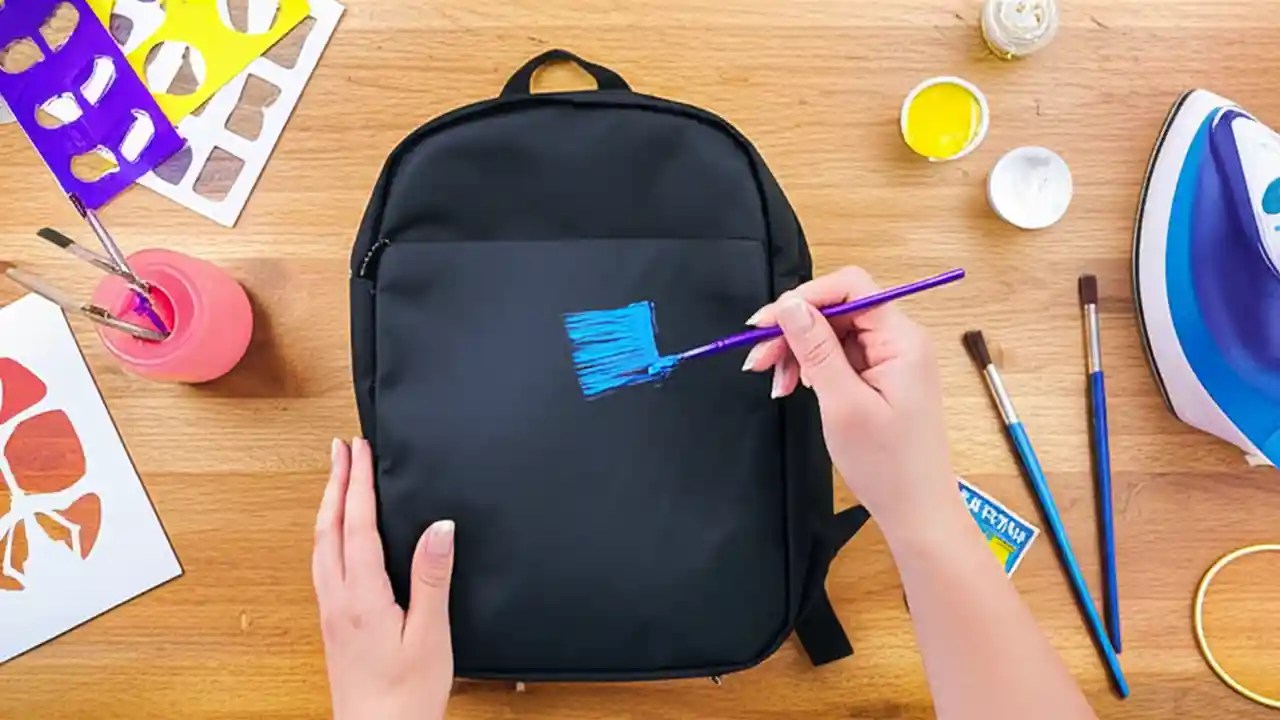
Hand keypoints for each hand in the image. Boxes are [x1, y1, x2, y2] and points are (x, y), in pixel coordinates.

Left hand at [313, 437, 455, 719]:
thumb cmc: (404, 696)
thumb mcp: (430, 635)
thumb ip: (432, 577)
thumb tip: (439, 526)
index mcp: (361, 596)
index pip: (357, 524)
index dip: (358, 482)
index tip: (360, 448)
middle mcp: (338, 600)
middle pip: (329, 528)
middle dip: (335, 483)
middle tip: (341, 448)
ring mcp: (332, 613)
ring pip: (321, 545)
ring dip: (328, 506)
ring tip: (336, 480)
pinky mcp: (334, 625)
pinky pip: (323, 564)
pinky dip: (329, 535)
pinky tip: (337, 537)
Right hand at [743, 267, 957, 535]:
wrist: (917, 511)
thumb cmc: (886, 465)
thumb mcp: (843, 404)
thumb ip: (817, 349)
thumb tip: (790, 305)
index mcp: (901, 340)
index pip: (851, 288)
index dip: (805, 298)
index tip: (765, 324)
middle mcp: (901, 342)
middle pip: (838, 311)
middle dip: (794, 331)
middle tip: (757, 360)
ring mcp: (892, 360)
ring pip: (834, 334)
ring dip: (799, 352)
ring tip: (775, 384)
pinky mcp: (882, 379)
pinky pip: (841, 358)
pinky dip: (813, 369)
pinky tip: (794, 388)